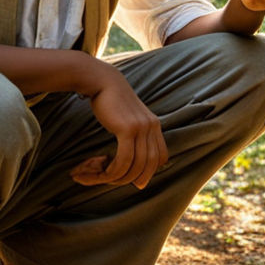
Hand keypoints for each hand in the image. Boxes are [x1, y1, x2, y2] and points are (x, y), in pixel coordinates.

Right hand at [69, 64, 167, 189]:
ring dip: (123, 177)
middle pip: (151, 163)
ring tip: (109, 178)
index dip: (151, 170)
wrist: (102, 81)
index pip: (162, 156)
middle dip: (139, 178)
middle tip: (123, 184)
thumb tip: (131, 151)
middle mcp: (151, 126)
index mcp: (154, 124)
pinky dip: (116, 170)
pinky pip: (125, 158)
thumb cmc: (111, 101)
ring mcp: (141, 127)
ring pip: (138, 163)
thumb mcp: (128, 116)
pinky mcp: (128, 128)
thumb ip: (134, 131)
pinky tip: (106, 172)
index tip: (137, 177)